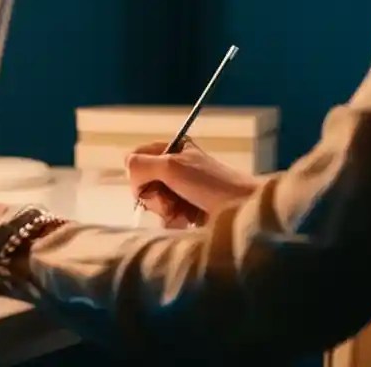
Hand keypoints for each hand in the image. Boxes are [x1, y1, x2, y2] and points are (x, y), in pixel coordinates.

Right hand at [126, 140, 260, 228]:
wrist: (243, 210)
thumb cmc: (210, 185)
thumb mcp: (173, 167)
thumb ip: (142, 164)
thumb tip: (128, 170)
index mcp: (172, 148)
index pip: (135, 158)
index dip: (138, 173)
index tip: (149, 182)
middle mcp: (175, 166)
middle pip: (142, 182)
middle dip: (154, 195)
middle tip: (170, 199)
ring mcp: (180, 189)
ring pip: (152, 202)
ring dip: (164, 210)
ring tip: (182, 212)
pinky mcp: (187, 211)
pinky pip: (165, 217)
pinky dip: (172, 221)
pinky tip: (186, 222)